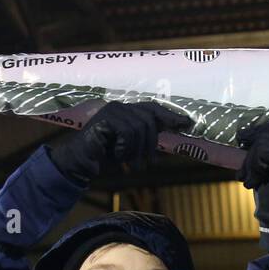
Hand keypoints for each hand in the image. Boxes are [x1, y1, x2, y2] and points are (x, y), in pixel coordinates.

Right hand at [48, 101, 191, 185]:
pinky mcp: (105, 118)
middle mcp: (121, 106)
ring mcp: (112, 110)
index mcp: (128, 110)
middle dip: (150, 144)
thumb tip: (173, 128)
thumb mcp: (132, 144)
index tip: (186, 123)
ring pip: (139, 127)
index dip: (169, 115)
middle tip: (146, 163)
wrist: (82, 160)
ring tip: (130, 163)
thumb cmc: (106, 154)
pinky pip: (127, 132)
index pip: (153, 108)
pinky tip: (116, 155)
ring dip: (136, 150)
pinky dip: (124, 148)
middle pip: (149, 120)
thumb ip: (147, 135)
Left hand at [236, 120, 268, 252]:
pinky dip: (252, 168)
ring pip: (263, 143)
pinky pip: (262, 153)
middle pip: (268, 132)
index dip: (259, 130)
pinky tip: (253, 182)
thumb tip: (243, 133)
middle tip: (243, 160)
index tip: (243, 138)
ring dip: (250, 163)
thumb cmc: (268, 193)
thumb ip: (260, 150)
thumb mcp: (263, 166)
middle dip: (251, 146)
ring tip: (249, 179)